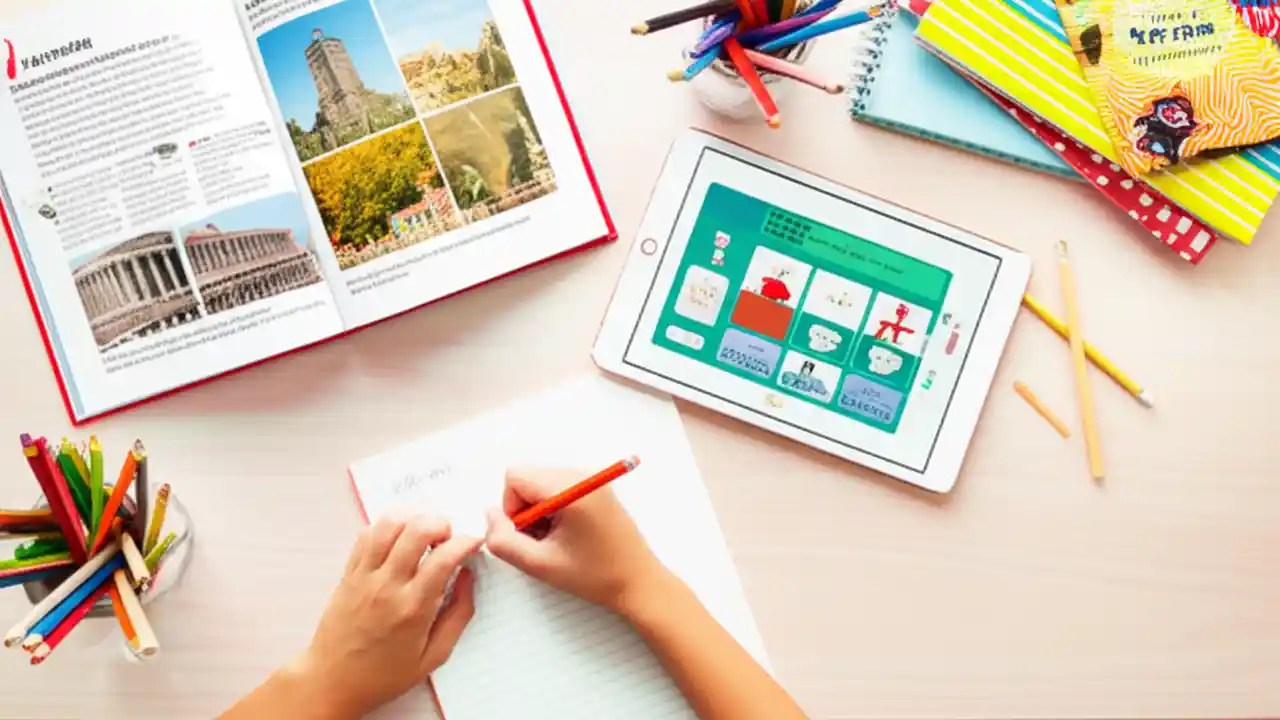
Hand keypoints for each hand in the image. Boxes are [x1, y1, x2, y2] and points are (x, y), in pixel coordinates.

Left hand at [291, 514, 481, 717]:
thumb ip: (458, 615)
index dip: (467, 542)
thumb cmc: (384, 674)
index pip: (444, 558)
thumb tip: (468, 577)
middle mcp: (387, 586)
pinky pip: (366, 535)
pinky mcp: (349, 573)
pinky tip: (398, 538)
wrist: (332, 681)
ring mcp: (364, 576)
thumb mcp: (433, 656)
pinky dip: (387, 526)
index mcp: (413, 609)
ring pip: (389, 524)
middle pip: (417, 529)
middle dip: (441, 523)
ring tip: (423, 533)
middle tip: (447, 538)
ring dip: (413, 518)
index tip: (474, 544)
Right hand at [484, 467, 667, 613]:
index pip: (515, 476)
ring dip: (539, 511)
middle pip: (528, 477)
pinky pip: (559, 487)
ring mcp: (591, 479)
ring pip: (541, 483)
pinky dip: (554, 508)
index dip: (511, 507)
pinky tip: (568, 534)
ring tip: (557, 540)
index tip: (527, 535)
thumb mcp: (540, 564)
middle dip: (525, 509)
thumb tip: (489, 515)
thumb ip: (503, 541)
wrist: (638, 581)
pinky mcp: (597, 487)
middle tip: (543, 541)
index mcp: (569, 489)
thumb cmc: (593, 576)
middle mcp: (581, 475)